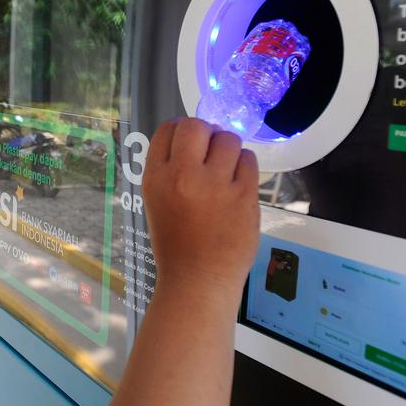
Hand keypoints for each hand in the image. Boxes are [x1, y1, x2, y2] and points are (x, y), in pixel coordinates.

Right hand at [141, 118, 258, 307]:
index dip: (181, 131)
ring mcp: (215, 184)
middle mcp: (183, 175)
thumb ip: (170, 170)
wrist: (198, 280)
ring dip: (229, 149)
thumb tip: (195, 140)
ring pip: (228, 139)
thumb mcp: (157, 201)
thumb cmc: (176, 244)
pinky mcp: (243, 195)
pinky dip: (245, 165)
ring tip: (227, 170)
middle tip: (211, 152)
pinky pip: (249, 159)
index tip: (191, 144)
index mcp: (156, 177)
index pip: (168, 129)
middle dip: (206, 133)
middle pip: (196, 125)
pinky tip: (239, 182)